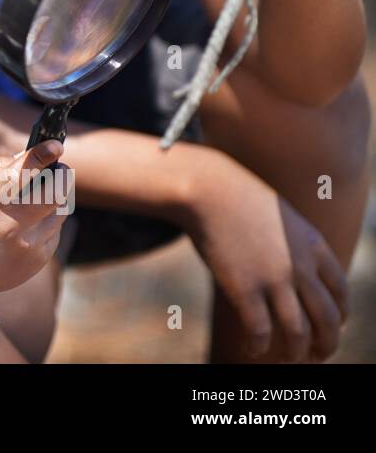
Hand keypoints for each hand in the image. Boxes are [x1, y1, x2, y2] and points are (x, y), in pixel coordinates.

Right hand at [0, 140, 69, 301]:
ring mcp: (28, 244)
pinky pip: (56, 231)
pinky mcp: (40, 259)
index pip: (21, 172)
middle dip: (62, 176)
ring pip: (60, 210)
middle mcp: (10, 224)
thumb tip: (31, 156)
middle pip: (55, 191)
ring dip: (54, 200)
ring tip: (35, 204)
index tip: (56, 147)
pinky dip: (47, 224)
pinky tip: (28, 230)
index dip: (41, 155)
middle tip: (60, 169)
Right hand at [186, 152, 348, 360]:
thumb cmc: (236, 198)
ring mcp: (274, 279)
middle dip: (326, 344)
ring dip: (296, 354)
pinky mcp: (244, 288)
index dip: (339, 316)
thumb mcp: (279, 216)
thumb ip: (293, 242)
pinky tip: (251, 350)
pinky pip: (260, 331)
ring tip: (287, 361)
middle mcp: (301, 266)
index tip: (331, 327)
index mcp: (314, 246)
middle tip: (316, 355)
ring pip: (299, 333)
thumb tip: (292, 266)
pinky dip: (258, 347)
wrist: (207, 188)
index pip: (341, 292)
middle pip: (328, 319)